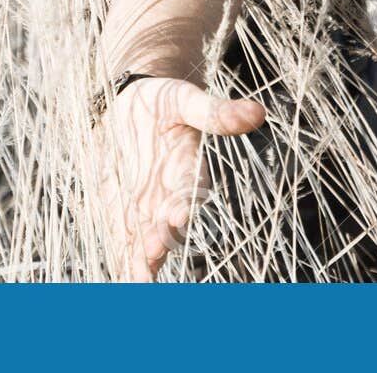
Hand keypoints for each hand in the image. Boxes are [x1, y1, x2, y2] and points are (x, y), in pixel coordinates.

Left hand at [95, 76, 266, 280]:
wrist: (131, 103)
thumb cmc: (163, 99)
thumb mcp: (186, 97)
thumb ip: (216, 112)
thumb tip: (257, 112)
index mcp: (187, 166)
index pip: (190, 187)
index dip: (185, 200)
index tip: (178, 214)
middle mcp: (169, 192)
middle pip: (168, 220)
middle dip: (161, 237)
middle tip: (153, 253)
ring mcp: (146, 203)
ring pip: (148, 235)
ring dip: (142, 257)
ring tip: (136, 278)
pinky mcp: (122, 207)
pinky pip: (123, 234)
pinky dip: (121, 254)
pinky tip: (118, 274)